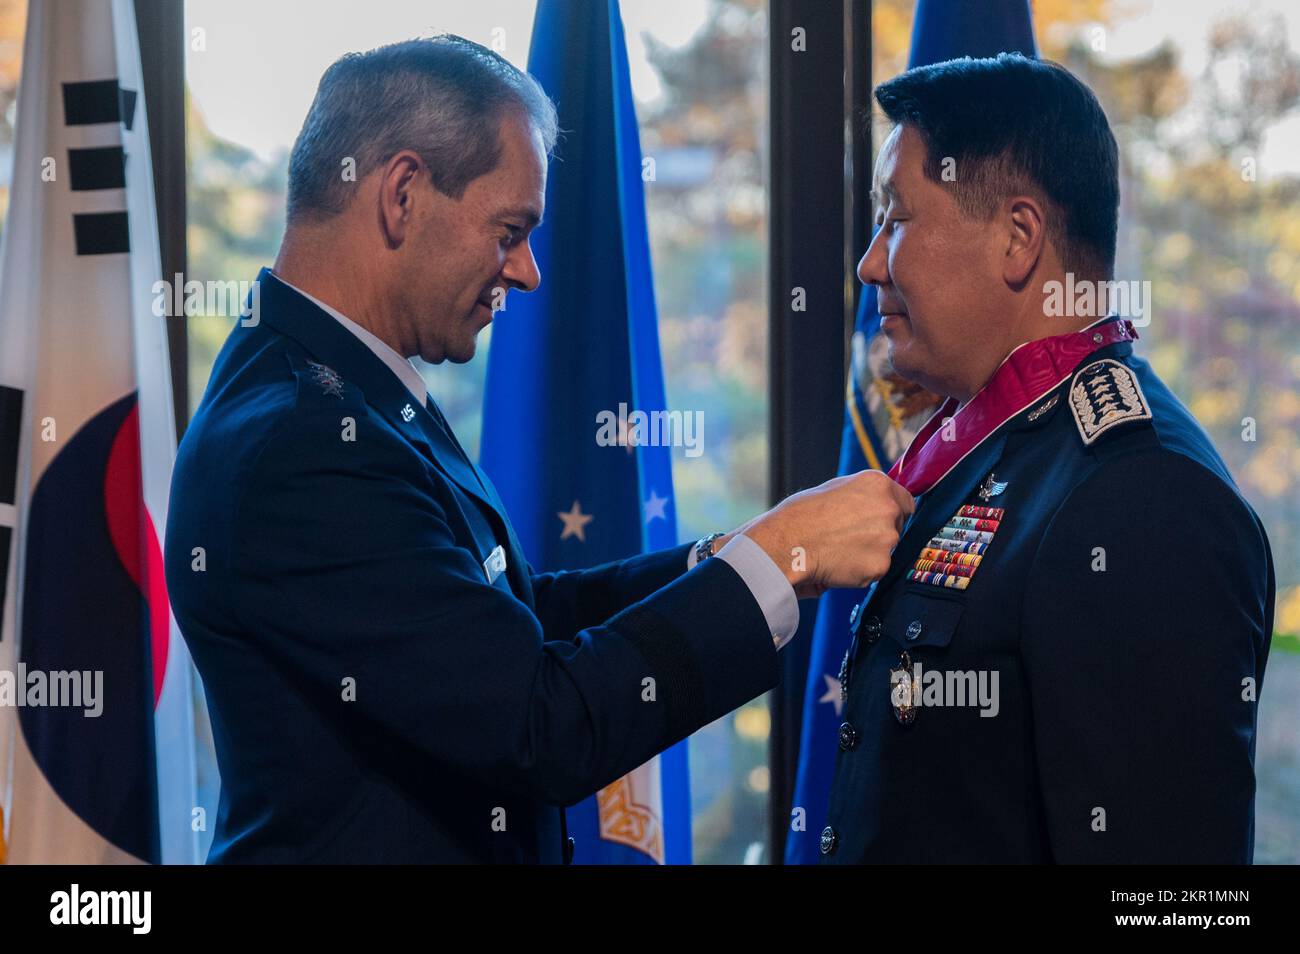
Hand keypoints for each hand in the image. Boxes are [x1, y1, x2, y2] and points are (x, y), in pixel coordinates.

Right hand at [738, 470, 913, 598]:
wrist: (787, 544)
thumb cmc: (801, 516)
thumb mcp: (835, 488)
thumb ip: (861, 495)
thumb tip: (872, 502)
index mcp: (878, 484)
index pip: (905, 501)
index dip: (892, 512)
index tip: (878, 521)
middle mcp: (888, 508)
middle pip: (897, 526)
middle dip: (879, 533)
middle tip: (849, 538)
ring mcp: (887, 539)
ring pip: (886, 550)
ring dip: (869, 553)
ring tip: (838, 551)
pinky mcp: (880, 565)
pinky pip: (875, 570)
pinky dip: (861, 571)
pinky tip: (838, 564)